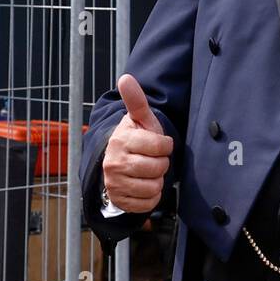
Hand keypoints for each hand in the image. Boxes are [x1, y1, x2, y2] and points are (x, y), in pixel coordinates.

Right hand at [101, 73, 173, 213]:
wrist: (116, 164)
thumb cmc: (136, 140)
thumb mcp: (139, 120)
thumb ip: (136, 100)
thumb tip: (125, 78)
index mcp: (121, 140)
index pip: (160, 146)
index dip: (165, 145)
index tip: (159, 144)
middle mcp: (114, 163)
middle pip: (159, 168)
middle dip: (162, 163)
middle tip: (152, 159)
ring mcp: (114, 183)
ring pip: (154, 187)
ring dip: (157, 180)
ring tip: (148, 171)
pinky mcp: (119, 201)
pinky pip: (148, 203)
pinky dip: (152, 196)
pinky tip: (144, 185)